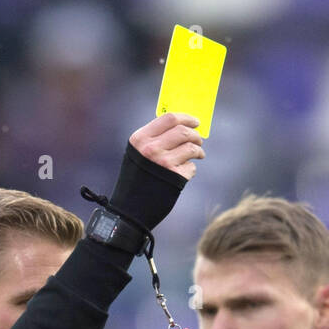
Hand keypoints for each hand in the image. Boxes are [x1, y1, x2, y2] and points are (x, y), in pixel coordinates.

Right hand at [102, 114, 202, 244]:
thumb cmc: (136, 180)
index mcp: (140, 138)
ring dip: (198, 151)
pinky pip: (191, 167)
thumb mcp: (138, 154)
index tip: (196, 122)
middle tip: (199, 141)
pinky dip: (191, 169)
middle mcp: (151, 148)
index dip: (186, 118)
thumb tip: (182, 127)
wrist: (130, 210)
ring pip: (191, 148)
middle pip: (183, 131)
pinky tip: (184, 173)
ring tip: (198, 155)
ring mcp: (163, 163)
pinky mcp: (174, 178)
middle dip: (195, 136)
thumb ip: (154, 139)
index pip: (169, 118)